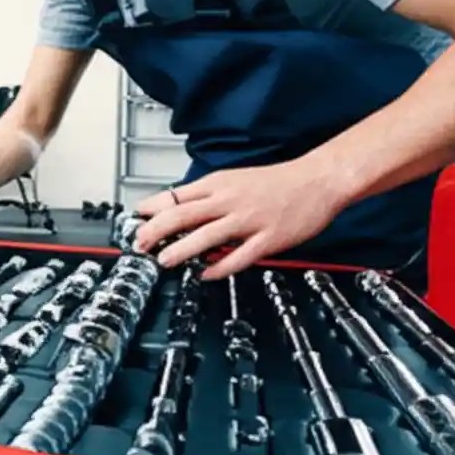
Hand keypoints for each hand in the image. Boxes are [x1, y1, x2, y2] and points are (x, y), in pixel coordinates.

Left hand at [131, 159, 350, 279]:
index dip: (152, 210)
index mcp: (218, 184)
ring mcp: (249, 220)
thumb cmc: (275, 181)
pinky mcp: (268, 238)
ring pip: (206, 236)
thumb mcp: (233, 179)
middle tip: (140, 244)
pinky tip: (206, 275)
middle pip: (183, 215)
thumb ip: (206, 195)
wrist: (318, 179)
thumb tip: (175, 208)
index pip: (176, 196)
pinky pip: (239, 256)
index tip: (135, 221)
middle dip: (156, 231)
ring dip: (181, 250)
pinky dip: (220, 267)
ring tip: (163, 260)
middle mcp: (229, 200)